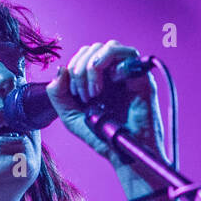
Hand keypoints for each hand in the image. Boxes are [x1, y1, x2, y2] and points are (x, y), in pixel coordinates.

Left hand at [45, 40, 165, 165]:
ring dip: (94, 66)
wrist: (124, 154)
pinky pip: (128, 55)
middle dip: (80, 69)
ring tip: (94, 93)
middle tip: (85, 97)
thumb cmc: (102, 137)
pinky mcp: (142, 78)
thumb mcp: (70, 116)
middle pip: (94, 48)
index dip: (73, 68)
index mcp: (99, 78)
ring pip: (109, 46)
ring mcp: (129, 74)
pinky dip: (111, 65)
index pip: (84, 54)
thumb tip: (61, 69)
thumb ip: (58, 94)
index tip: (75, 95)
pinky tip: (109, 85)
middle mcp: (114, 72)